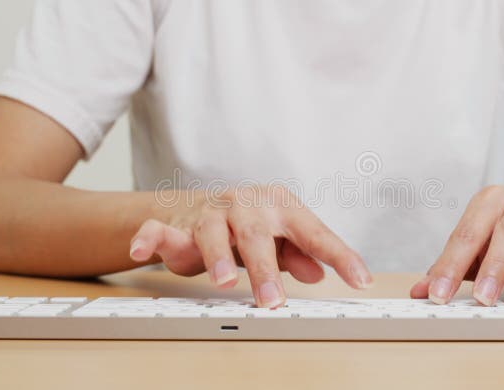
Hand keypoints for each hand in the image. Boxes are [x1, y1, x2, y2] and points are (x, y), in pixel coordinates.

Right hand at [128, 186, 372, 307]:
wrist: (199, 204)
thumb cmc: (250, 225)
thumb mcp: (280, 238)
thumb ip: (299, 254)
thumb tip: (319, 272)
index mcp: (280, 207)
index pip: (314, 233)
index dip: (339, 257)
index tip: (361, 280)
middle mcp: (246, 206)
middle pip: (258, 235)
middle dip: (265, 268)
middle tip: (273, 300)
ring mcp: (209, 213)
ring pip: (212, 231)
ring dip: (217, 256)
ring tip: (224, 280)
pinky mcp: (176, 224)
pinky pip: (159, 229)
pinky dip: (149, 239)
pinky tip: (142, 252)